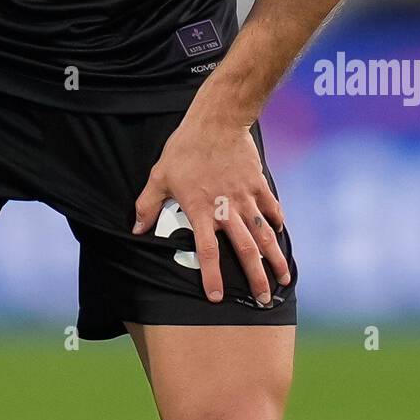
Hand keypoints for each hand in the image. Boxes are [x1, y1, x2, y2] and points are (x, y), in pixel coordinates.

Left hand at [131, 105, 290, 304]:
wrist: (217, 120)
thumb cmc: (185, 148)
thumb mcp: (159, 176)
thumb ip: (148, 205)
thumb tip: (136, 229)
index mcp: (200, 209)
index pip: (207, 251)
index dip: (212, 276)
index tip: (216, 297)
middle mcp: (226, 208)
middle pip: (245, 250)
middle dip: (256, 277)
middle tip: (263, 299)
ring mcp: (245, 197)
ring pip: (264, 234)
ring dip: (274, 257)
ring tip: (283, 279)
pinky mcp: (258, 183)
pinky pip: (271, 207)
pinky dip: (277, 222)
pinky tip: (280, 235)